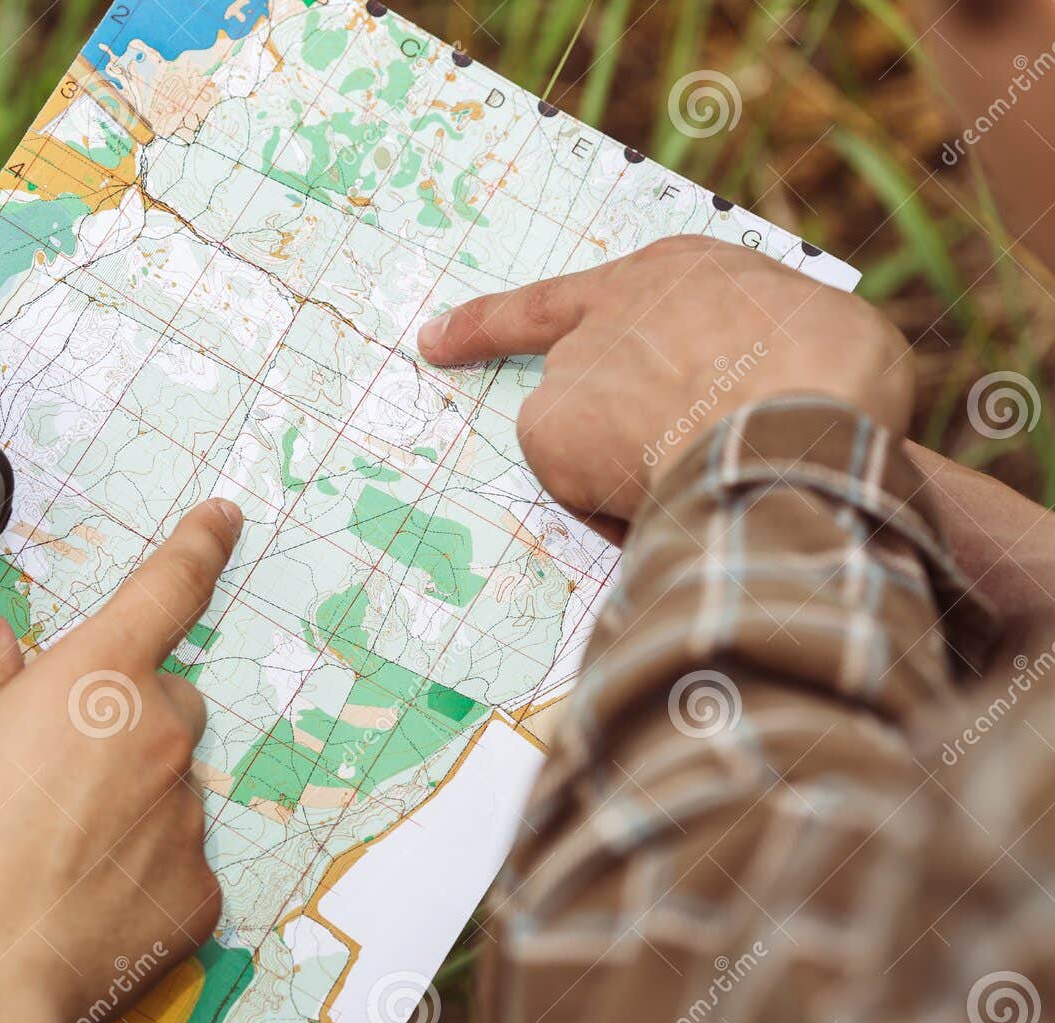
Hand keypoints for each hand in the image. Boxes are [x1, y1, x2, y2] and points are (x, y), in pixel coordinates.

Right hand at [0, 499, 241, 1022]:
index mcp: (97, 678)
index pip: (168, 586)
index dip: (201, 544)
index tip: (224, 519)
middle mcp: (158, 734)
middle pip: (166, 701)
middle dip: (125, 719)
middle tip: (57, 769)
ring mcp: (186, 814)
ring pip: (170, 782)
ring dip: (130, 796)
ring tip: (54, 848)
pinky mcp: (199, 888)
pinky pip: (178, 856)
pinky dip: (143, 865)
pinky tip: (83, 895)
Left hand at [418, 236, 914, 527]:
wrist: (790, 424)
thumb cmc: (828, 376)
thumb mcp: (810, 328)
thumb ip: (747, 348)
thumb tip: (739, 389)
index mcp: (677, 271)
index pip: (572, 293)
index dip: (498, 321)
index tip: (435, 337)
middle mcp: (607, 309)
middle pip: (579, 375)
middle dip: (602, 424)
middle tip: (642, 459)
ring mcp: (569, 366)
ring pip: (583, 442)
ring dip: (623, 471)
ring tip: (701, 485)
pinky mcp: (547, 426)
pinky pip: (580, 492)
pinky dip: (610, 511)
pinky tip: (663, 510)